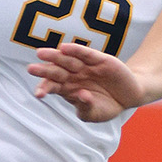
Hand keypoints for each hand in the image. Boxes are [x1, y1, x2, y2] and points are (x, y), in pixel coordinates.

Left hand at [27, 42, 144, 122]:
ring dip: (55, 57)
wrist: (129, 95)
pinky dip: (75, 50)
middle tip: (31, 69)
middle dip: (44, 71)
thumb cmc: (108, 106)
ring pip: (67, 61)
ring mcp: (85, 67)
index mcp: (69, 89)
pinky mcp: (99, 59)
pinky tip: (64, 48)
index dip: (45, 88)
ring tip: (41, 54)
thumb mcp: (96, 114)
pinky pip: (85, 53)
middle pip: (56, 72)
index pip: (53, 87)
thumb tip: (81, 95)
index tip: (39, 94)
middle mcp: (74, 76)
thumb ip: (86, 108)